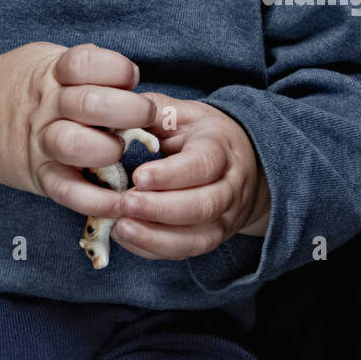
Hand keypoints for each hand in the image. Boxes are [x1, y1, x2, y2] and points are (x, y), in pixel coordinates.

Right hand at [0, 41, 157, 222]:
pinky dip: (96, 201)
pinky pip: (67, 192)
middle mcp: (46, 106)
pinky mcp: (37, 175)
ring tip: (120, 149)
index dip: (119, 70)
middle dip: (130, 110)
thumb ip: (80, 65)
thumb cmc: (17, 84)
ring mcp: (40, 142)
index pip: (88, 63)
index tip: (131, 78)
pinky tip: (119, 201)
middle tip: (146, 115)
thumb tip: (126, 76)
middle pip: (90, 104)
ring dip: (109, 149)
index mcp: (51, 72)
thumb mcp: (43, 60)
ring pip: (76, 145)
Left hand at [110, 93, 270, 260]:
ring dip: (157, 237)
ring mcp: (225, 217)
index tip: (138, 176)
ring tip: (121, 227)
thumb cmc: (202, 134)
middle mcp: (230, 187)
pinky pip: (186, 251)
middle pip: (202, 206)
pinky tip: (128, 238)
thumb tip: (117, 108)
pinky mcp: (213, 238)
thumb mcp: (183, 113)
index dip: (172, 174)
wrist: (244, 163)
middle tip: (124, 204)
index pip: (203, 164)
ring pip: (198, 237)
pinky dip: (155, 248)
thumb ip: (153, 110)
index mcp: (221, 148)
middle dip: (160, 209)